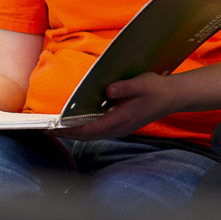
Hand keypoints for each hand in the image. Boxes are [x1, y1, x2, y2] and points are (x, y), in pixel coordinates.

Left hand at [55, 72, 177, 139]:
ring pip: (92, 136)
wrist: (173, 98)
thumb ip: (124, 87)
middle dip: (67, 134)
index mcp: (122, 118)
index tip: (55, 127)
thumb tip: (108, 90)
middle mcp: (119, 128)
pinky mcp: (121, 127)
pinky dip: (84, 130)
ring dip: (75, 133)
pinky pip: (98, 132)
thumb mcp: (142, 83)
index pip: (90, 129)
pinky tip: (76, 123)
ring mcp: (120, 129)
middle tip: (47, 129)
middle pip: (87, 136)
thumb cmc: (157, 89)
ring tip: (57, 127)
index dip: (71, 129)